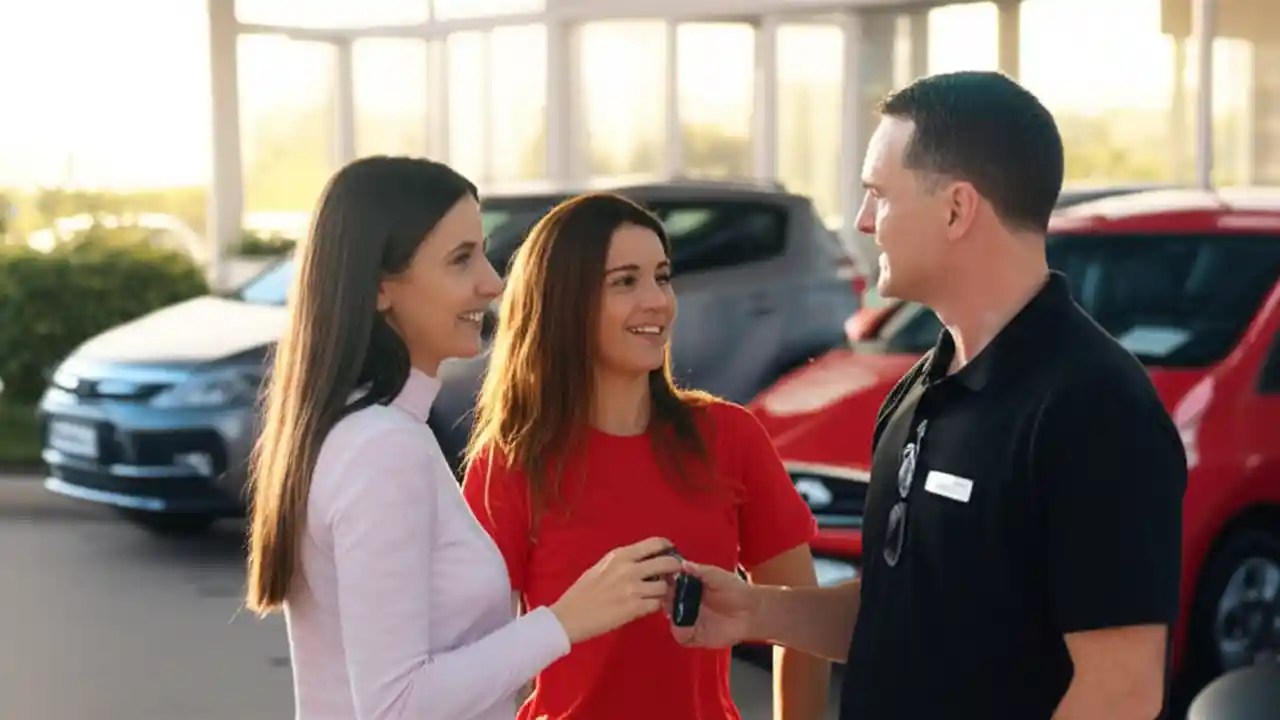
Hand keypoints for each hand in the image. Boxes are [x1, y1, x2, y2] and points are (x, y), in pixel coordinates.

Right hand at [549, 537, 682, 643]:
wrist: (569, 617)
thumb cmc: (582, 592)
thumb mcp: (601, 567)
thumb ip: (622, 563)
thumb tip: (644, 562)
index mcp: (620, 555)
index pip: (655, 543)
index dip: (668, 548)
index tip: (671, 553)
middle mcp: (630, 568)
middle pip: (667, 563)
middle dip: (675, 569)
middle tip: (673, 575)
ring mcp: (633, 588)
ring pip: (664, 586)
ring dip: (663, 591)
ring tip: (655, 595)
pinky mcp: (635, 608)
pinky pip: (657, 604)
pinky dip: (655, 606)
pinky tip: (647, 606)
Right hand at [668, 560, 757, 648]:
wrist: (752, 611)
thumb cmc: (736, 590)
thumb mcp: (717, 576)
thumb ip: (700, 571)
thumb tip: (682, 563)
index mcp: (690, 588)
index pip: (670, 585)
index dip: (664, 583)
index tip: (661, 579)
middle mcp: (687, 604)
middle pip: (667, 603)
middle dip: (664, 599)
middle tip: (666, 595)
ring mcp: (691, 621)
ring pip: (672, 620)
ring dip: (671, 616)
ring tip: (675, 611)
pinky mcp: (697, 636)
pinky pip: (682, 637)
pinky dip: (680, 633)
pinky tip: (684, 626)